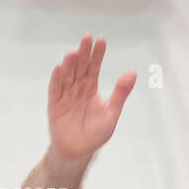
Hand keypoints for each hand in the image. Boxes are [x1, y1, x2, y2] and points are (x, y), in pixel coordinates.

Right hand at [47, 34, 135, 161]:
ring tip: (73, 53)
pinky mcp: (54, 104)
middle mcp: (77, 88)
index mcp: (91, 88)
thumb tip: (133, 72)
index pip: (94, 67)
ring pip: (67, 76)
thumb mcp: (112, 112)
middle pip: (80, 67)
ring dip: (70, 65)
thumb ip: (120, 93)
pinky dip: (57, 80)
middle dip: (84, 53)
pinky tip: (59, 68)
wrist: (78, 150)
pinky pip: (55, 90)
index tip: (101, 40)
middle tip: (87, 38)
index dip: (97, 54)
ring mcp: (65, 95)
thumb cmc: (96, 132)